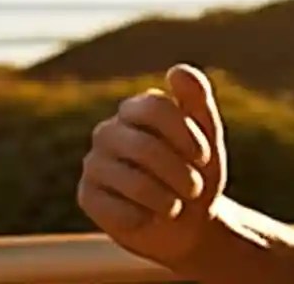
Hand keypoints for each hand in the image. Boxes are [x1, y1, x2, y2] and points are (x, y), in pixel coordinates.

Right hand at [78, 64, 227, 270]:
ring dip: (165, 199)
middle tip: (196, 189)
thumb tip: (177, 70)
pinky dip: (142, 218)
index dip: (184, 133)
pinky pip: (114, 208)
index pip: (155, 107)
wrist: (188, 223)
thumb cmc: (198, 173)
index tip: (204, 157)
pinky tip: (148, 217)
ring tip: (176, 206)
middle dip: (179, 173)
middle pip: (144, 147)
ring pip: (131, 181)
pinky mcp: (86, 195)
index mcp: (138, 109)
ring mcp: (94, 162)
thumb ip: (197, 101)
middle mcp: (110, 130)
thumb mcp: (207, 138)